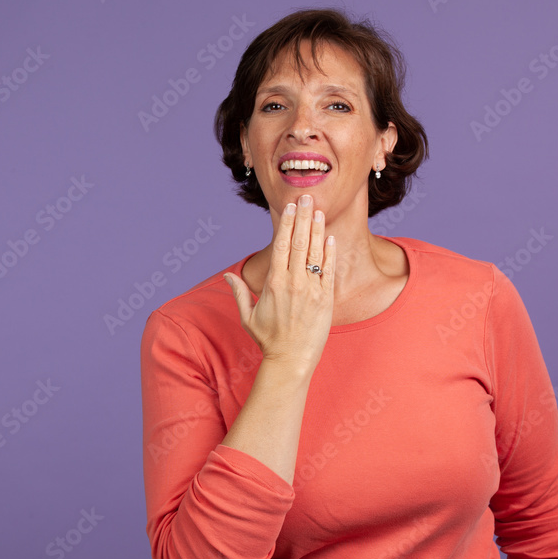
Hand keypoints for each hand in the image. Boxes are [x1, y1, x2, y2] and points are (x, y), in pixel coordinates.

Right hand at [224, 194, 334, 371]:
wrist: (291, 360)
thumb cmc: (269, 339)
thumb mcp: (248, 316)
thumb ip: (239, 292)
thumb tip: (227, 276)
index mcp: (274, 283)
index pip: (281, 245)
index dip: (287, 223)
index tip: (290, 207)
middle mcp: (293, 282)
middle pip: (299, 242)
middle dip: (303, 217)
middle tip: (306, 197)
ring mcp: (311, 290)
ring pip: (315, 253)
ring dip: (317, 229)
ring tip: (318, 210)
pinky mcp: (326, 299)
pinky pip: (329, 271)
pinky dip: (330, 253)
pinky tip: (329, 237)